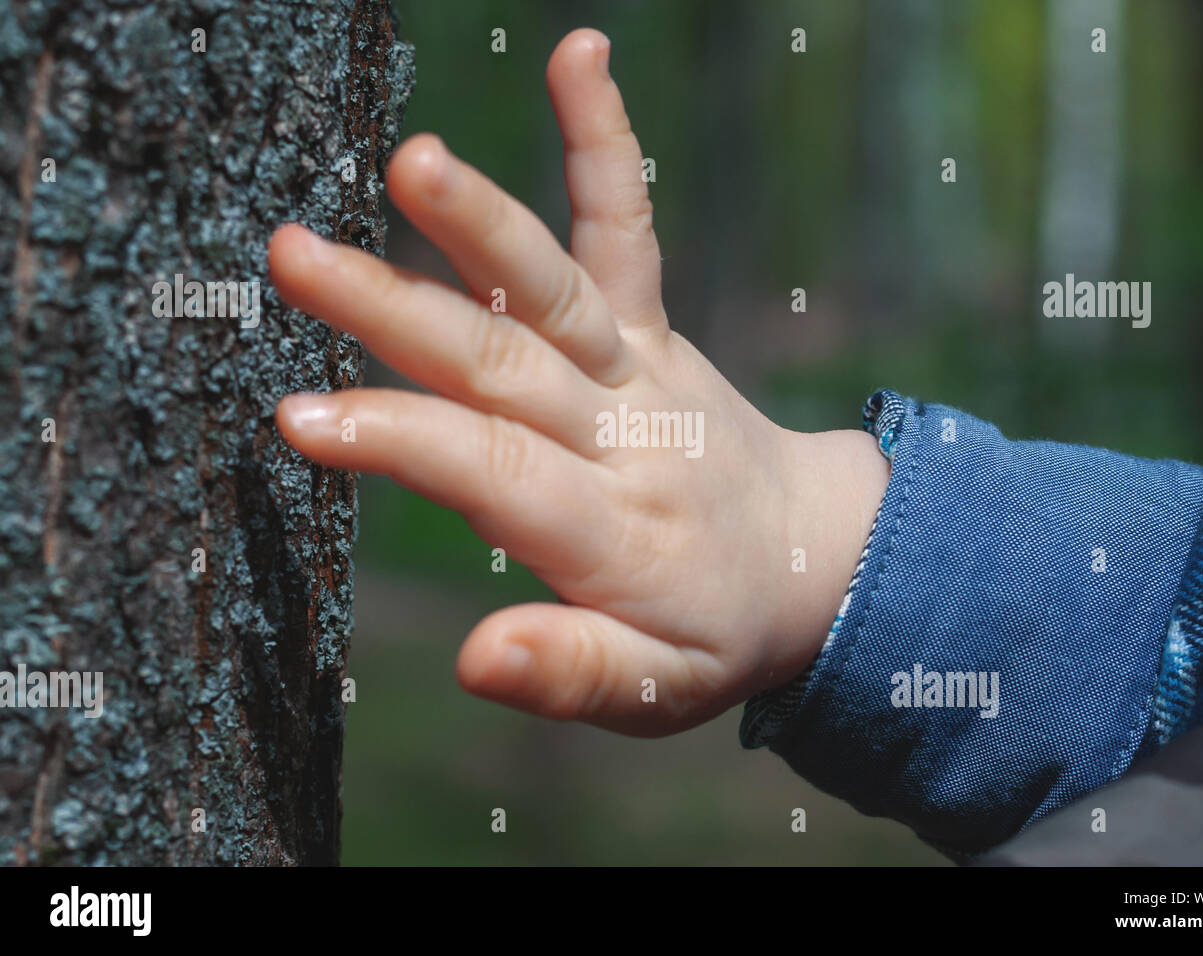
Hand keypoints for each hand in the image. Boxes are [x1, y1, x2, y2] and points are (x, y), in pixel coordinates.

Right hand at [268, 28, 887, 735]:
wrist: (815, 559)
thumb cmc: (714, 632)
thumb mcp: (656, 691)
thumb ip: (571, 673)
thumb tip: (477, 654)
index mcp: (610, 531)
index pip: (493, 472)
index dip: (399, 442)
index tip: (302, 414)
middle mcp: (622, 435)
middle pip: (503, 365)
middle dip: (397, 313)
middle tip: (297, 255)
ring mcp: (639, 368)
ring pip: (553, 288)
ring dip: (484, 222)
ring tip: (414, 156)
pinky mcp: (652, 327)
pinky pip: (628, 229)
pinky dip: (604, 144)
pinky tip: (580, 54)